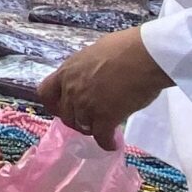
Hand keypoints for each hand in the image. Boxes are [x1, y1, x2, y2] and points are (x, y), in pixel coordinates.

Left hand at [34, 28, 172, 149]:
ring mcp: (87, 104)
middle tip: (90, 120)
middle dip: (77, 119)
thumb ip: (86, 69)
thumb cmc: (126, 48)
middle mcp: (72, 89)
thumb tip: (92, 76)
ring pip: (82, 127)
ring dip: (93, 130)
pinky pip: (101, 137)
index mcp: (68, 70)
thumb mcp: (95, 53)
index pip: (45, 93)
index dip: (54, 104)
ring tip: (104, 130)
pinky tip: (113, 143)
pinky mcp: (105, 117)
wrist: (145, 55)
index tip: (63, 108)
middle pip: (65, 115)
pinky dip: (107, 143)